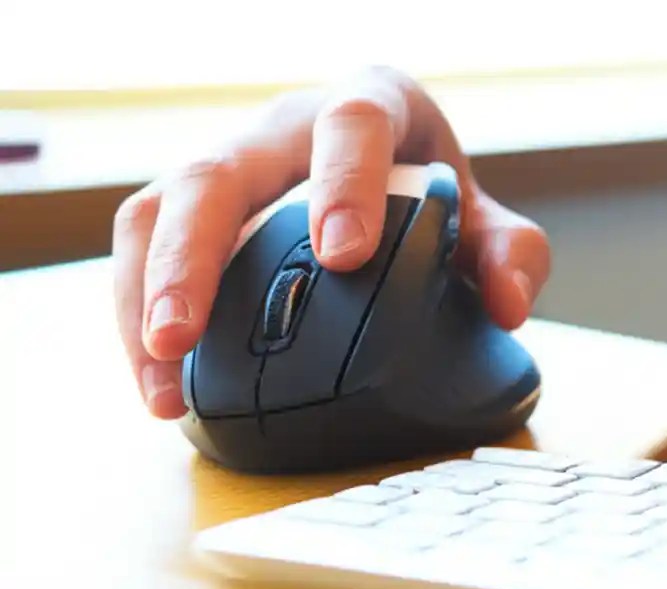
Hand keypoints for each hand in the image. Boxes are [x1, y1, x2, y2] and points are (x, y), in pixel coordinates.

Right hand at [112, 66, 548, 418]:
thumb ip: (509, 254)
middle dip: (195, 253)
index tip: (343, 257)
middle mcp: (285, 125)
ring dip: (148, 293)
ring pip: (158, 207)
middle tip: (188, 334)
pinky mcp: (187, 206)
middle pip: (219, 169)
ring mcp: (229, 162)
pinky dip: (137, 316)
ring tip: (161, 378)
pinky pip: (140, 247)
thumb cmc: (429, 197)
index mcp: (372, 107)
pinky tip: (159, 384)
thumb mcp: (482, 219)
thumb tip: (509, 307)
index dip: (344, 182)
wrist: (386, 178)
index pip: (353, 123)